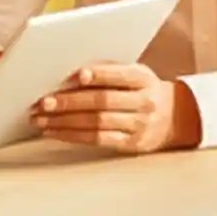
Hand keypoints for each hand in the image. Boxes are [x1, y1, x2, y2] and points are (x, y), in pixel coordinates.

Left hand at [29, 63, 201, 152]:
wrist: (175, 117)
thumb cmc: (142, 90)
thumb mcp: (135, 74)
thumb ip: (109, 71)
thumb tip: (68, 74)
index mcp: (143, 78)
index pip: (120, 75)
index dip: (100, 75)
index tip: (78, 75)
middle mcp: (144, 102)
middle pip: (103, 102)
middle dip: (70, 102)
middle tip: (43, 102)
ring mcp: (139, 125)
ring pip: (97, 123)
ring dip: (64, 122)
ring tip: (41, 119)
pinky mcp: (131, 144)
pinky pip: (98, 140)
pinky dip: (72, 135)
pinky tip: (54, 132)